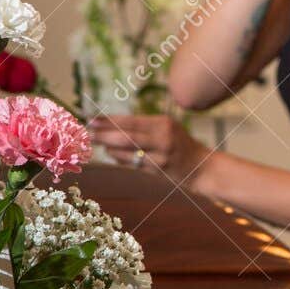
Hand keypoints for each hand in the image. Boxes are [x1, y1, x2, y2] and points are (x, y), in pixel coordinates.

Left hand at [87, 114, 213, 187]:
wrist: (202, 167)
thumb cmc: (180, 146)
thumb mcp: (167, 130)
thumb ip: (144, 128)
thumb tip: (111, 127)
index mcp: (163, 123)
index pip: (130, 120)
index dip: (109, 120)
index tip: (92, 119)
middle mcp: (162, 137)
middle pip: (126, 135)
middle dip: (103, 134)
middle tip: (86, 133)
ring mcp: (161, 154)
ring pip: (128, 151)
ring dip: (110, 148)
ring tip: (98, 144)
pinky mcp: (160, 169)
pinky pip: (134, 163)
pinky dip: (121, 158)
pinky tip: (112, 155)